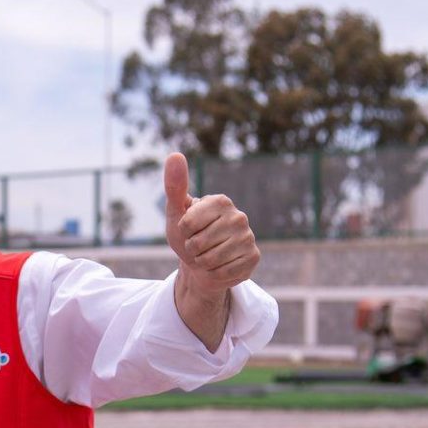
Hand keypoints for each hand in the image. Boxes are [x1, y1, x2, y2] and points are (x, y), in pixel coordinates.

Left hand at [164, 153, 259, 296]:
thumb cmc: (188, 235)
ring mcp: (248, 237)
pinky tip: (219, 266)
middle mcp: (239, 216)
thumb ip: (174, 186)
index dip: (182, 232)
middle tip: (197, 246)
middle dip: (191, 250)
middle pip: (199, 243)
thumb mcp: (176, 212)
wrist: (201, 264)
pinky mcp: (253, 257)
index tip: (187, 230)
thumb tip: (175, 154)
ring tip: (207, 256)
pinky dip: (215, 273)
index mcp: (220, 201)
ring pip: (211, 259)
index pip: (188, 223)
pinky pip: (224, 272)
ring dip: (202, 263)